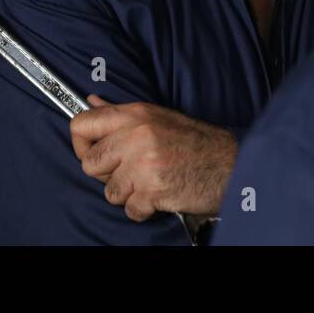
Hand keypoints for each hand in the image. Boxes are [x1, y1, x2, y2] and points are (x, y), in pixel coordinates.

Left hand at [70, 95, 237, 221]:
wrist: (232, 164)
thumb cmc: (197, 142)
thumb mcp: (158, 117)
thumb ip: (120, 113)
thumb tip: (91, 102)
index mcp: (136, 115)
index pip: (81, 125)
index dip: (81, 144)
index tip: (94, 151)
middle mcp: (137, 136)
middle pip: (89, 164)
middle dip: (106, 174)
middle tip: (129, 172)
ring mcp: (144, 164)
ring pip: (109, 192)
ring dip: (128, 194)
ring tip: (150, 182)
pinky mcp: (154, 190)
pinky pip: (130, 210)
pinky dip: (144, 209)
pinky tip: (160, 196)